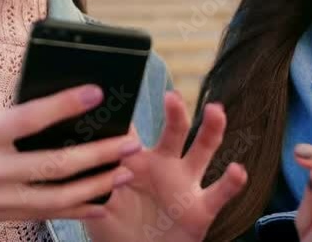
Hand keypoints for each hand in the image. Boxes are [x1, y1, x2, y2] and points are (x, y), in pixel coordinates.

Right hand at [0, 85, 140, 240]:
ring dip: (97, 184)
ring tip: (126, 171)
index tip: (96, 92)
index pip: (30, 118)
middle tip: (130, 142)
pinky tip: (99, 202)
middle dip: (99, 154)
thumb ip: (3, 122)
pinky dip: (76, 209)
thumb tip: (47, 113)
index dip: (65, 105)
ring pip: (57, 196)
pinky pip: (45, 213)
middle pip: (55, 163)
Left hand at [83, 91, 247, 241]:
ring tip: (215, 111)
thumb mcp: (97, 200)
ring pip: (202, 152)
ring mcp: (185, 185)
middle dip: (175, 113)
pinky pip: (219, 193)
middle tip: (172, 96)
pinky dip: (230, 182)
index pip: (133, 130)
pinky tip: (237, 169)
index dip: (130, 109)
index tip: (126, 84)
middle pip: (174, 132)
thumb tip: (74, 150)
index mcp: (136, 161)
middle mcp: (165, 166)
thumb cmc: (114, 227)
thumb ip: (90, 177)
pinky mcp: (201, 209)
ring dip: (211, 131)